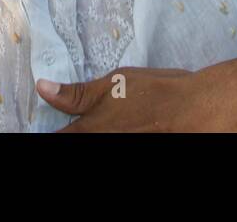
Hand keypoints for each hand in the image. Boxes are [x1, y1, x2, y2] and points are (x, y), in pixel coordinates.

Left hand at [36, 66, 236, 131]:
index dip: (48, 132)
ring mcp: (119, 150)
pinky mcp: (135, 151)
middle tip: (77, 122)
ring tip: (111, 121)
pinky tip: (119, 127)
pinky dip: (111, 134)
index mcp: (88, 132)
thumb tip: (42, 87)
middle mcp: (101, 145)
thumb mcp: (111, 84)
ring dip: (92, 132)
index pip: (55, 140)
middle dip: (71, 131)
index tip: (42, 127)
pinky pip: (114, 143)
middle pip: (74, 141)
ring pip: (92, 144)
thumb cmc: (153, 93)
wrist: (194, 111)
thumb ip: (75, 93)